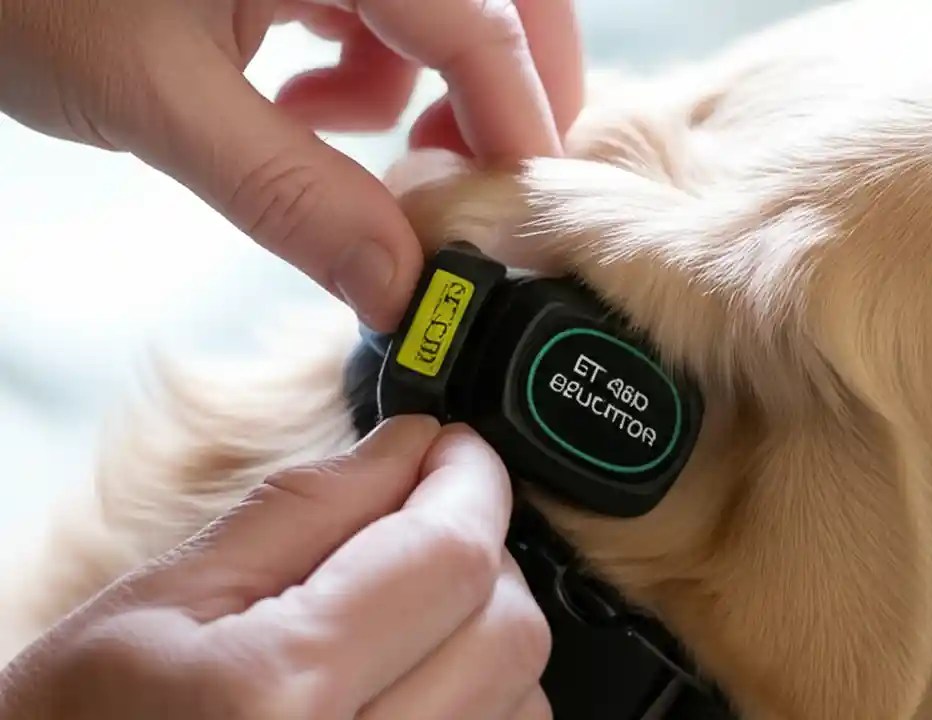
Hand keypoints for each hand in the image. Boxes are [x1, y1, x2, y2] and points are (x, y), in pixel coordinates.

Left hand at [0, 0, 582, 331]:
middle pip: (492, 4)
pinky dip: (358, 64)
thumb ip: (291, 195)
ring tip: (325, 136)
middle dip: (495, 94)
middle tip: (469, 181)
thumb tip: (399, 288)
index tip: (524, 218)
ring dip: (413, 86)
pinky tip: (292, 101)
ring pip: (435, 9)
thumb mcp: (157, 99)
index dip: (517, 127)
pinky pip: (375, 4)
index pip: (480, 26)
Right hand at [0, 418, 551, 718]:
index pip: (451, 556)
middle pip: (510, 631)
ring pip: (523, 697)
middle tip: (420, 522)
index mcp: (282, 693)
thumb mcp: (169, 598)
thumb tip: (412, 445)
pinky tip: (408, 677)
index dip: (471, 482)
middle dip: (479, 553)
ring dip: (482, 631)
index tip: (456, 450)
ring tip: (398, 612)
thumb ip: (306, 509)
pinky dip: (480, 697)